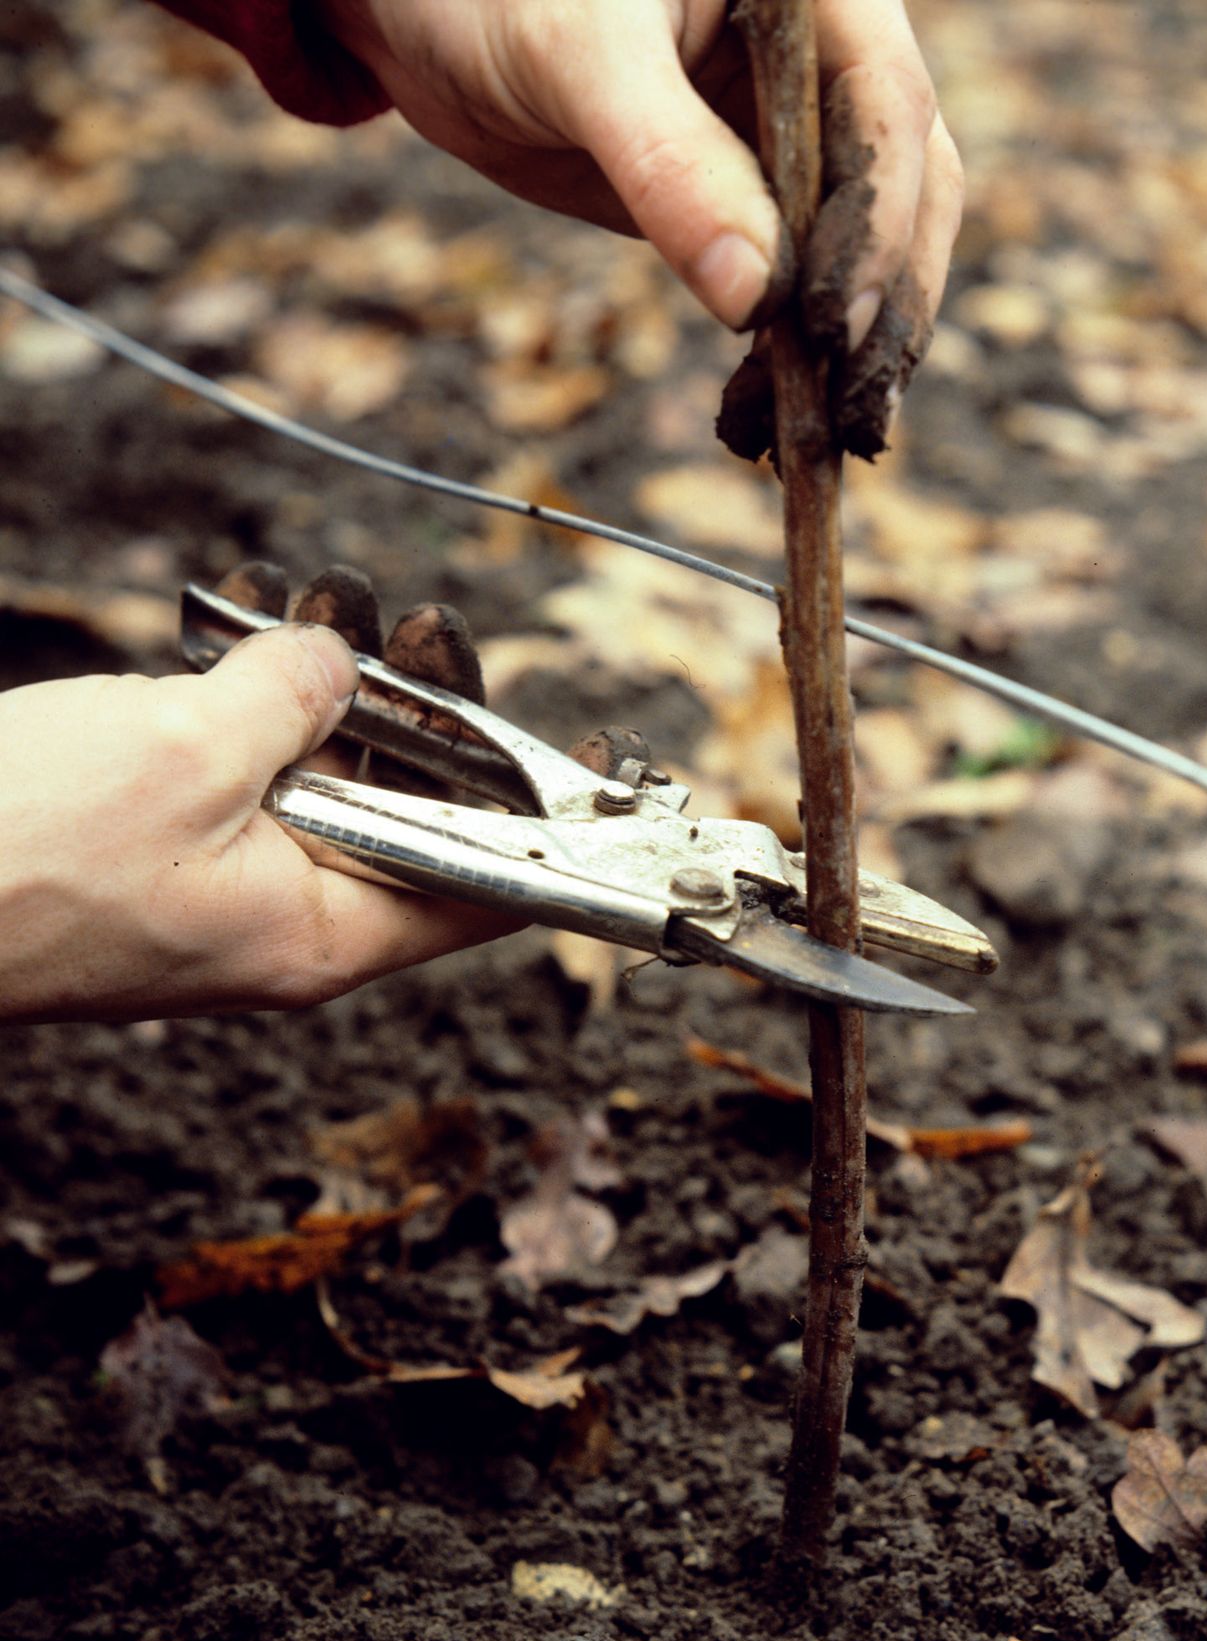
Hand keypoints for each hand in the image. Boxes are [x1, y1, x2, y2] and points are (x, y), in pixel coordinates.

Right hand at [0, 623, 514, 1022]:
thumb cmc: (13, 859)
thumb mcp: (187, 755)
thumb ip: (287, 701)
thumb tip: (335, 663)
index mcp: (326, 931)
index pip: (486, 886)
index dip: (549, 815)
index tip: (601, 752)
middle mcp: (287, 919)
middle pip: (404, 807)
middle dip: (420, 706)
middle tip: (424, 628)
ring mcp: (221, 884)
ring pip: (313, 771)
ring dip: (326, 679)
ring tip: (327, 596)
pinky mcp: (156, 848)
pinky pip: (233, 766)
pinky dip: (245, 692)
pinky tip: (245, 616)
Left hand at [319, 0, 963, 365]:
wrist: (425, 10)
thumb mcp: (577, 56)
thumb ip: (670, 163)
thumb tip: (760, 300)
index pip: (889, 108)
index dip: (877, 223)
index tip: (835, 325)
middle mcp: (831, 57)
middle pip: (911, 189)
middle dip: (886, 304)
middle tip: (849, 412)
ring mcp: (803, 133)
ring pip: (872, 249)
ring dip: (851, 349)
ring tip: (815, 437)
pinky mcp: (761, 201)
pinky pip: (804, 283)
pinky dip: (795, 354)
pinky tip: (770, 417)